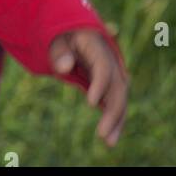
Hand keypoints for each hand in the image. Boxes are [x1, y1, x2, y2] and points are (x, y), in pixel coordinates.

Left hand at [48, 29, 128, 146]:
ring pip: (120, 97)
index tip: (90, 103)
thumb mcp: (55, 40)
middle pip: (117, 86)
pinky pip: (114, 101)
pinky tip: (110, 137)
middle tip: (102, 135)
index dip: (100, 85)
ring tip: (110, 142)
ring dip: (117, 119)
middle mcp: (110, 58)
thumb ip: (59, 53)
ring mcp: (113, 71)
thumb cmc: (60, 36)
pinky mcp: (110, 83)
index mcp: (97, 44)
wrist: (70, 32)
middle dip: (113, 111)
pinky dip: (114, 118)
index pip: (103, 66)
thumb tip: (64, 67)